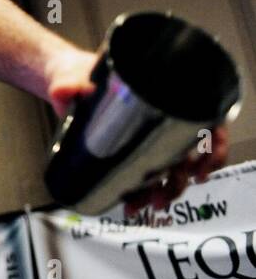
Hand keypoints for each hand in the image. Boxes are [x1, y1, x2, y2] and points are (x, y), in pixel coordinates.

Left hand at [45, 46, 229, 211]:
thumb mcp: (74, 76)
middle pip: (187, 155)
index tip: (199, 169)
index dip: (213, 148)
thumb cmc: (80, 70)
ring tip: (142, 207)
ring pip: (170, 169)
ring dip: (161, 192)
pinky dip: (143, 190)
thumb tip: (64, 92)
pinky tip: (132, 203)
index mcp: (163, 94)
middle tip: (159, 198)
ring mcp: (149, 136)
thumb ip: (68, 84)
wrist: (65, 79)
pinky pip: (149, 173)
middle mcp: (163, 117)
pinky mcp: (132, 149)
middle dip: (177, 182)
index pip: (207, 122)